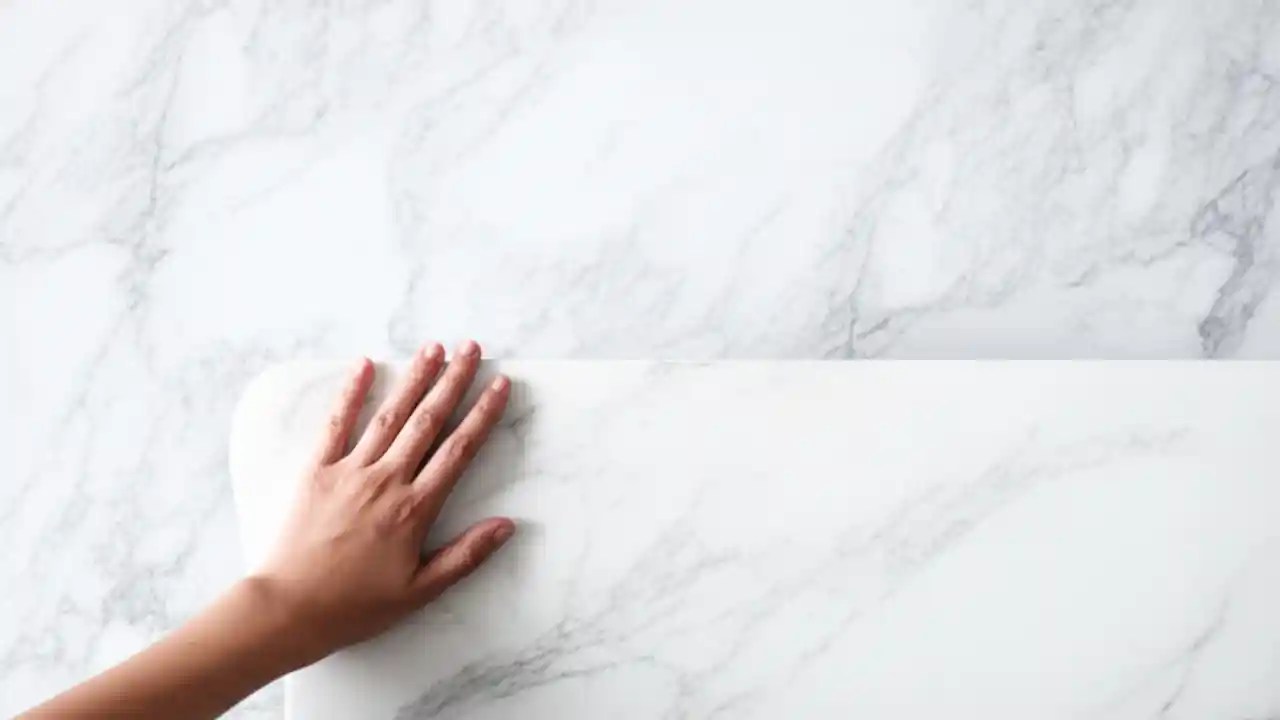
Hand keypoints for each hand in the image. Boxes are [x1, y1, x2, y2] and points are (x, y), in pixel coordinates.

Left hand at [251, 339, 514, 665]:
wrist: (290, 608)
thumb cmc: (356, 605)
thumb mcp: (421, 590)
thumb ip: (466, 555)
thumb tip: (507, 525)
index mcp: (415, 509)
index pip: (459, 450)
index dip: (483, 414)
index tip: (500, 384)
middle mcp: (386, 481)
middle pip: (428, 421)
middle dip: (453, 381)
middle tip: (472, 348)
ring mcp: (350, 471)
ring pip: (390, 415)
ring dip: (414, 379)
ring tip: (434, 348)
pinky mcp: (317, 471)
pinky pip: (337, 424)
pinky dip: (351, 392)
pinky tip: (365, 365)